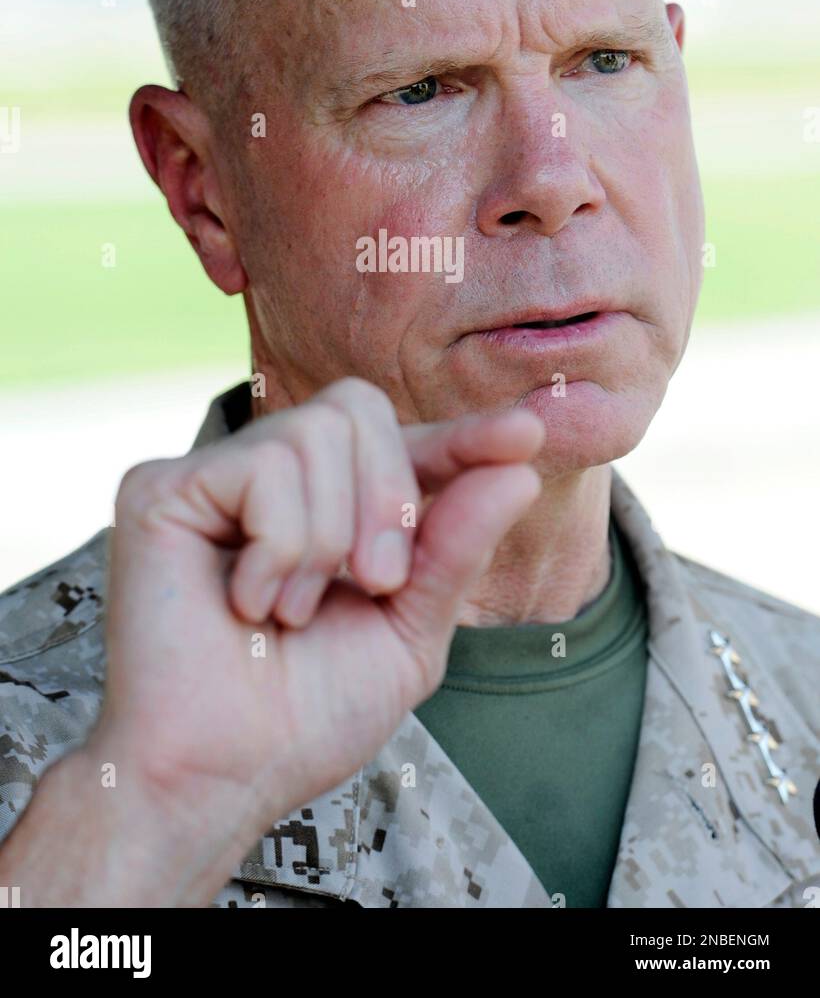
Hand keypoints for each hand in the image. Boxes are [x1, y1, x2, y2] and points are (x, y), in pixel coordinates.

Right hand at [90, 377, 543, 864]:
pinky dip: (279, 547)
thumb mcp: (408, 633)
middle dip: (387, 497)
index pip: (401, 443)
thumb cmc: (304, 718)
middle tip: (374, 582)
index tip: (528, 433)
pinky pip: (263, 467)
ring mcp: (212, 477)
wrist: (222, 777)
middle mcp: (266, 478)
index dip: (464, 435)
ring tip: (292, 611)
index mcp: (327, 507)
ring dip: (328, 539)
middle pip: (357, 406)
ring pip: (313, 431)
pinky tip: (248, 603)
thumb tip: (518, 471)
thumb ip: (456, 549)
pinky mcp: (160, 488)